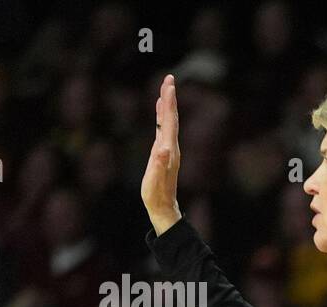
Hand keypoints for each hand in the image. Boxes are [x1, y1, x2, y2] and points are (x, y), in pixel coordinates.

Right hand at [141, 73, 182, 234]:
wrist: (163, 207)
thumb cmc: (156, 195)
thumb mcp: (154, 181)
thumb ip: (159, 165)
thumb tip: (163, 149)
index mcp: (169, 150)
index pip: (169, 122)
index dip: (169, 103)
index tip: (169, 85)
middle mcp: (171, 147)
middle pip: (171, 118)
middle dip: (170, 98)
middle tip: (169, 78)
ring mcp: (168, 149)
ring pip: (168, 122)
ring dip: (167, 105)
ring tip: (165, 89)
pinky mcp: (163, 152)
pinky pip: (163, 129)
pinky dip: (161, 117)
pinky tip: (160, 110)